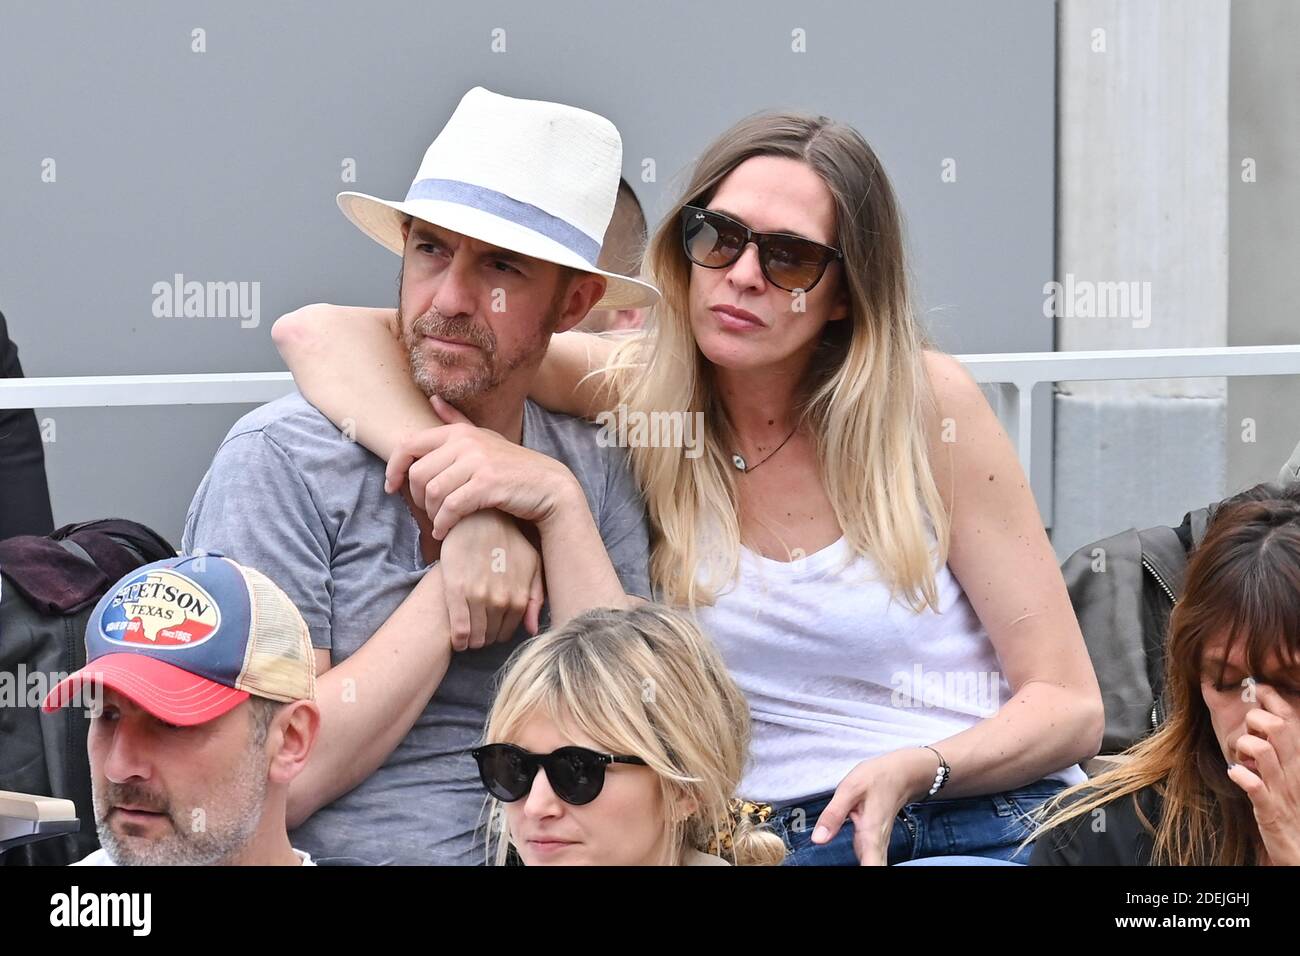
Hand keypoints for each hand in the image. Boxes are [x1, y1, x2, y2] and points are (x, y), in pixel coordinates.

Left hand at [385, 396, 581, 538]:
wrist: (548, 486)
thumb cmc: (512, 465)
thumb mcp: (484, 438)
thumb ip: (456, 420)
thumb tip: (432, 399)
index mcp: (459, 432)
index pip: (409, 445)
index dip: (394, 468)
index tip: (391, 487)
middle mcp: (466, 443)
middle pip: (419, 473)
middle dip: (417, 498)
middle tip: (427, 512)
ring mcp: (477, 462)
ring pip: (432, 492)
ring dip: (431, 513)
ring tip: (439, 522)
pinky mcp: (487, 484)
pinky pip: (451, 507)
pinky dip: (443, 523)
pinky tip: (445, 531)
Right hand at [438, 508, 544, 650]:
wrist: (480, 519)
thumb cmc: (508, 541)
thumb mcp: (532, 564)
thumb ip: (535, 597)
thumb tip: (531, 630)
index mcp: (520, 596)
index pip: (508, 632)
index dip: (498, 634)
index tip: (491, 631)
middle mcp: (501, 600)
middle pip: (491, 636)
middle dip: (485, 638)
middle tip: (478, 634)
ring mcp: (478, 596)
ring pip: (475, 636)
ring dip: (472, 642)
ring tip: (467, 638)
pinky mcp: (456, 590)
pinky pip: (459, 629)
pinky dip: (458, 639)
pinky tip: (456, 640)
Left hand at [811, 748, 936, 865]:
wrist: (901, 774)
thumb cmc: (876, 779)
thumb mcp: (850, 789)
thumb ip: (833, 815)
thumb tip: (817, 840)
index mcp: (871, 834)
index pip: (872, 867)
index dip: (865, 872)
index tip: (848, 871)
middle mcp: (877, 845)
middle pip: (872, 870)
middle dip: (862, 870)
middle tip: (829, 870)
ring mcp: (877, 845)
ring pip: (870, 865)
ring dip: (861, 867)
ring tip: (832, 867)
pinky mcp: (873, 843)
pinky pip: (869, 860)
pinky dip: (862, 864)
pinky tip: (853, 863)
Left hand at [1227, 684, 1299, 864]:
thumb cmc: (1291, 806)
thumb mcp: (1288, 772)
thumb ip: (1276, 747)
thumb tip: (1258, 719)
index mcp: (1298, 758)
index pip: (1288, 718)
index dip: (1270, 698)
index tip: (1255, 690)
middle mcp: (1293, 769)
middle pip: (1276, 727)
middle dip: (1254, 720)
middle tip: (1247, 733)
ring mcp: (1281, 788)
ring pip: (1262, 750)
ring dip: (1244, 746)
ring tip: (1241, 757)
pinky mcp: (1269, 809)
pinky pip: (1255, 785)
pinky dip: (1241, 776)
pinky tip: (1237, 775)